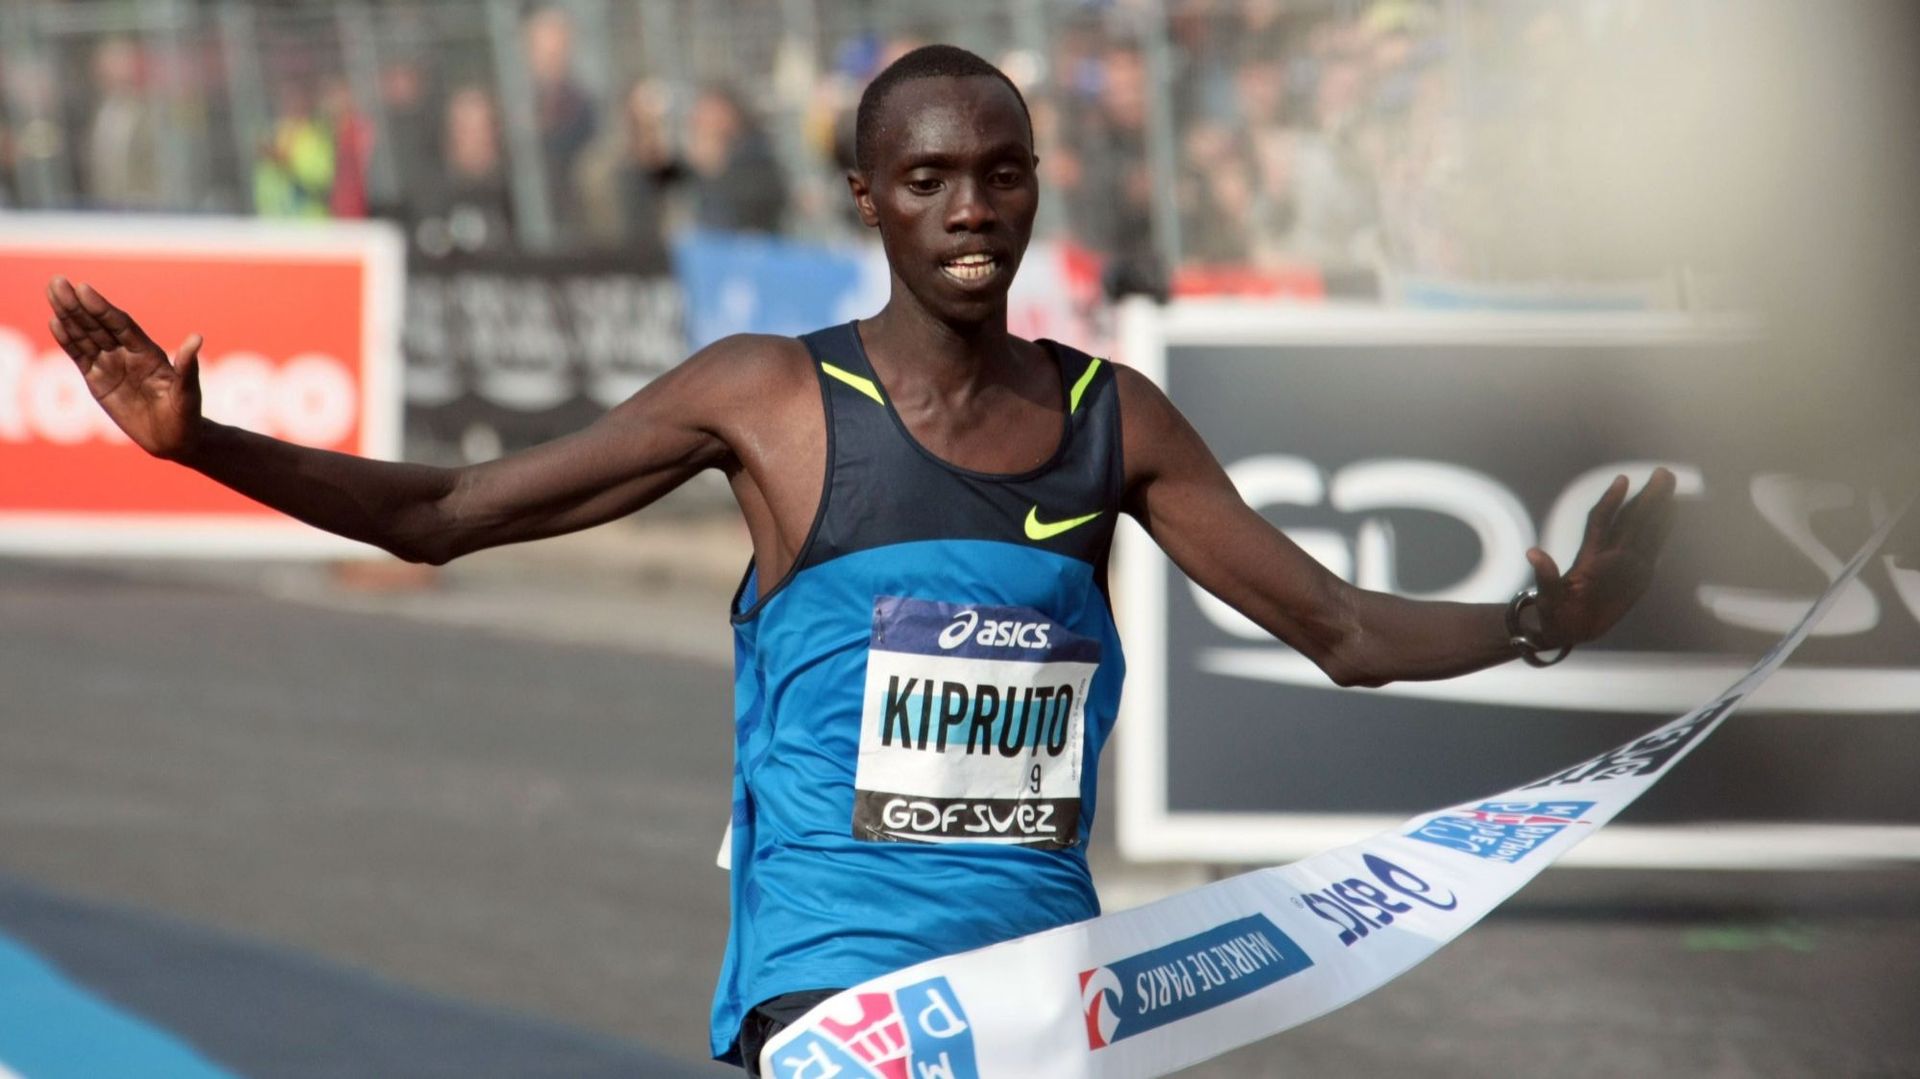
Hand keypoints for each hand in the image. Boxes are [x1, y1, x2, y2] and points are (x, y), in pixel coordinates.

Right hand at [47, 277, 204, 459]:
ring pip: (85, 336)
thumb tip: (196, 338)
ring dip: (68, 315)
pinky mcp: (98, 381)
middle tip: (57, 282)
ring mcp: (111, 366)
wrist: (175, 440)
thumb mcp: (188, 393)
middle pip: (98, 325)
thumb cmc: (186, 415)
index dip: (102, 308)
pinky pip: (80, 357)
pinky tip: (55, 322)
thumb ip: (187, 368)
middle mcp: (127, 354)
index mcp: (148, 353)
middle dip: (77, 305)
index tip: (84, 289)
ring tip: (52, 292)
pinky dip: (67, 341)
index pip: (121, 326)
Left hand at [1525, 468, 1678, 646]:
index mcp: (1588, 558)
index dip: (1610, 502)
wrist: (1568, 629)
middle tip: (1662, 474)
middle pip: (1629, 521)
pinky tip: (1671, 515)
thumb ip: (1546, 577)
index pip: (1601, 522)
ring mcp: (1624, 565)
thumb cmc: (1555, 613)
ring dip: (1657, 510)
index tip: (1622, 480)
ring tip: (1669, 486)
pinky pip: (1651, 551)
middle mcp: (1608, 555)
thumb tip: (1532, 553)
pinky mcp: (1637, 578)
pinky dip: (1662, 533)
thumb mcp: (1548, 597)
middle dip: (1646, 499)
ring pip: (1643, 532)